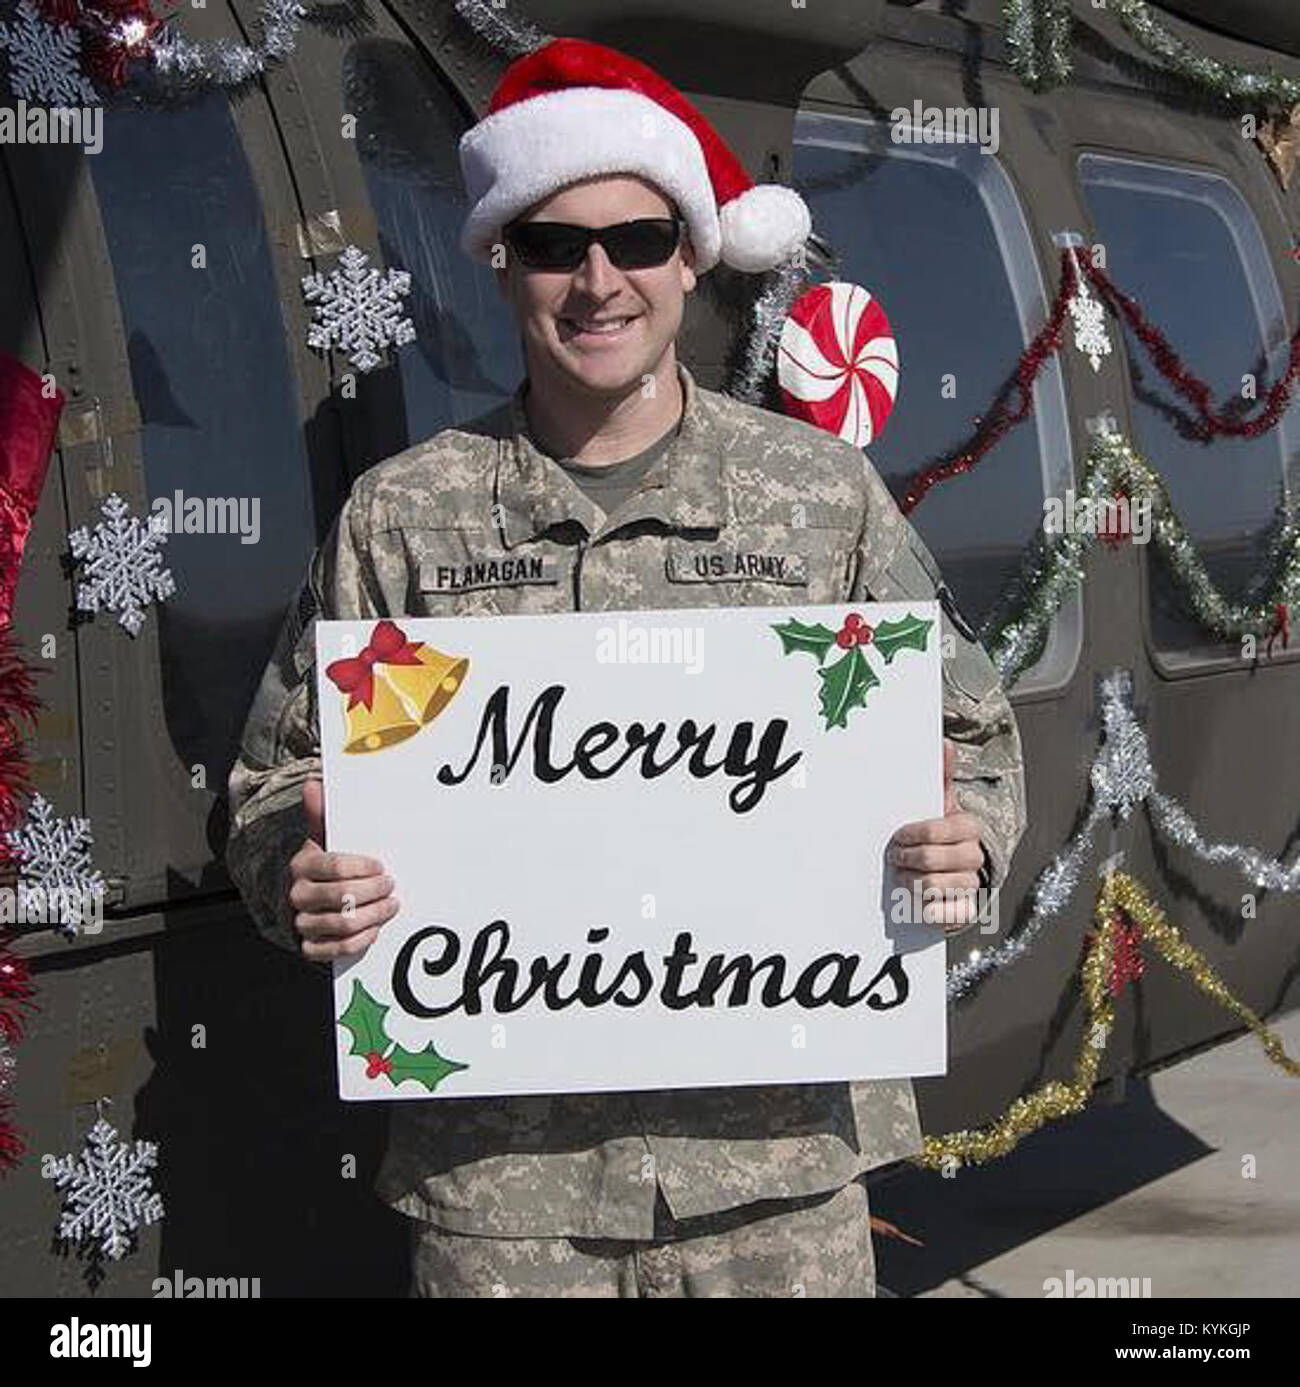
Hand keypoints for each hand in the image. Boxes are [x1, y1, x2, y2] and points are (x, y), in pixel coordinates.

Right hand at [287, 778, 399, 960]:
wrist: (299, 900)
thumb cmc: (320, 865)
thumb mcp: (320, 839)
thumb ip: (321, 814)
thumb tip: (313, 784)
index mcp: (302, 866)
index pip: (335, 867)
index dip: (363, 868)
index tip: (382, 866)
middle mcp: (298, 895)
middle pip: (343, 897)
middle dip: (374, 891)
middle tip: (391, 885)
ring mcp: (302, 923)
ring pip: (343, 924)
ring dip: (374, 915)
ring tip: (391, 905)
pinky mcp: (310, 947)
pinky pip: (337, 949)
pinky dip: (360, 940)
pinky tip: (375, 929)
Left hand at [887, 739, 985, 930]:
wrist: (954, 870)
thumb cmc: (939, 833)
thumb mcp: (938, 804)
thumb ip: (939, 776)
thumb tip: (943, 743)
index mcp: (968, 827)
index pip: (936, 830)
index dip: (910, 834)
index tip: (897, 836)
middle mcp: (974, 857)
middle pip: (930, 860)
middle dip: (906, 859)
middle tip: (894, 858)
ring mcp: (971, 885)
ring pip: (933, 887)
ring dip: (910, 883)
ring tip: (901, 877)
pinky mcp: (965, 911)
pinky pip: (946, 915)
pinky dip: (928, 910)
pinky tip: (917, 901)